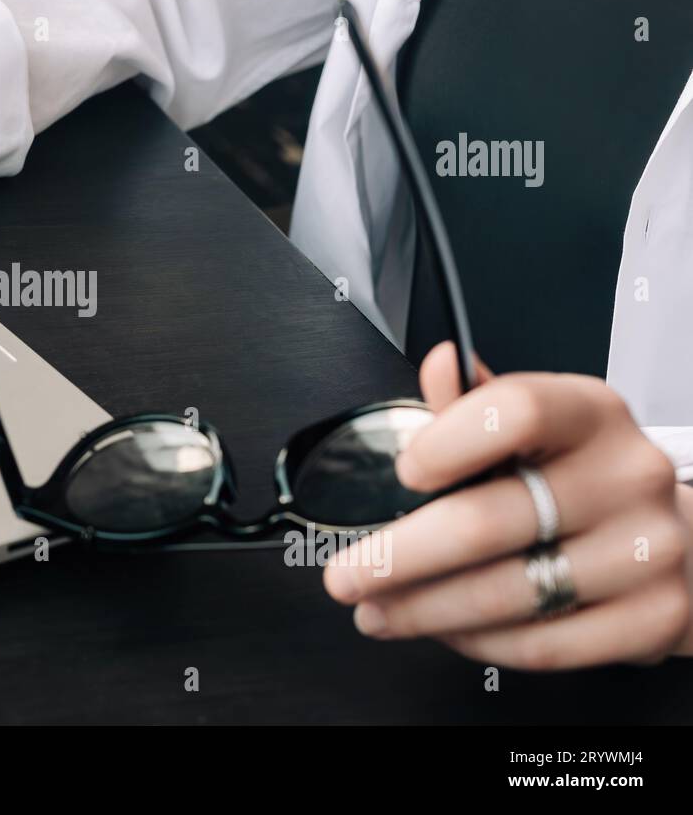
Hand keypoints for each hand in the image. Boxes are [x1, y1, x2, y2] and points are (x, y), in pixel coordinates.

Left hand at [323, 342, 692, 669]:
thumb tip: (440, 364)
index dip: (447, 442)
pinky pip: (543, 644)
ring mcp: (646, 550)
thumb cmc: (587, 477)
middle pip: (487, 521)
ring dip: (423, 610)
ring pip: (506, 592)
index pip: (515, 411)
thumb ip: (477, 401)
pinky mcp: (653, 618)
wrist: (678, 540)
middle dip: (399, 557)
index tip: (402, 472)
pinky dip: (479, 643)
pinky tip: (444, 631)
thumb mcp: (540, 425)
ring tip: (378, 610)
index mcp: (589, 414)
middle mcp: (626, 477)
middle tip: (348, 575)